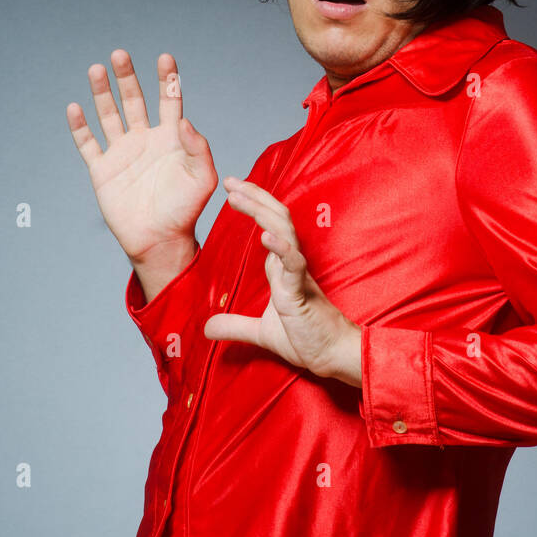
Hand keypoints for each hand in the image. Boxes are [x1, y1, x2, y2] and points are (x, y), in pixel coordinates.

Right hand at [66, 50, 217, 263]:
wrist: (160, 240)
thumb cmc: (186, 210)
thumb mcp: (203, 178)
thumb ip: (198, 147)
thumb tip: (183, 119)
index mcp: (170, 138)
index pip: (168, 100)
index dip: (167, 79)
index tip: (165, 58)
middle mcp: (145, 140)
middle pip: (134, 100)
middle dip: (127, 77)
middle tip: (120, 54)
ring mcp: (122, 153)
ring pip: (109, 115)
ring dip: (102, 92)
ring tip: (96, 69)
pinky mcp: (103, 170)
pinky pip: (88, 144)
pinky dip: (80, 127)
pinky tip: (75, 108)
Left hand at [203, 177, 361, 386]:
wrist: (331, 356)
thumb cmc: (306, 338)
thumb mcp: (260, 332)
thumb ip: (235, 325)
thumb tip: (206, 328)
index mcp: (281, 267)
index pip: (268, 225)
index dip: (252, 204)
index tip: (231, 188)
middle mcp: (290, 263)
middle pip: (275, 217)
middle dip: (253, 196)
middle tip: (230, 180)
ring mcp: (297, 274)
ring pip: (283, 231)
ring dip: (261, 212)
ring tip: (239, 197)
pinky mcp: (302, 291)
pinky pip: (294, 263)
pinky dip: (281, 248)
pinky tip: (265, 236)